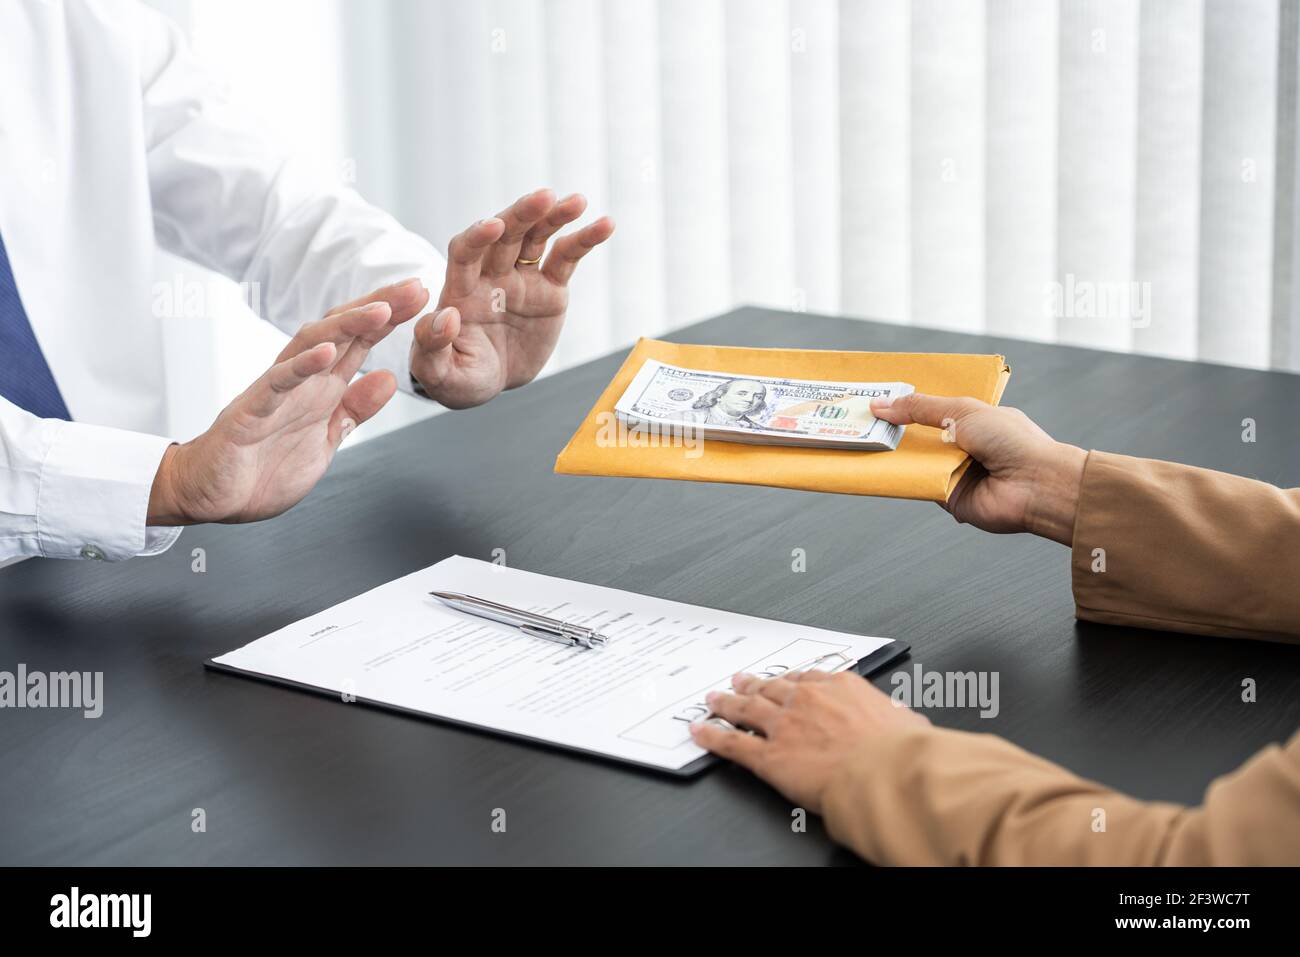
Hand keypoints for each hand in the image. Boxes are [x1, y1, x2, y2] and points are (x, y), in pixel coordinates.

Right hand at [147, 279, 427, 524]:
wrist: (212, 496)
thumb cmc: (263, 466)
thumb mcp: (326, 439)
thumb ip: (354, 410)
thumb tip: (389, 378)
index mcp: (321, 388)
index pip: (359, 342)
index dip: (391, 319)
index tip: (422, 296)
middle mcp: (300, 381)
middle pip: (341, 331)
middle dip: (379, 308)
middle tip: (415, 287)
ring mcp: (275, 392)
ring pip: (310, 346)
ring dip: (347, 326)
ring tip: (382, 310)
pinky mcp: (250, 413)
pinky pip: (277, 383)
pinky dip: (302, 366)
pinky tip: (326, 353)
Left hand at [410, 188, 614, 408]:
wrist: (489, 381)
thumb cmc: (458, 378)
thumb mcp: (438, 373)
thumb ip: (431, 347)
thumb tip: (446, 317)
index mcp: (460, 290)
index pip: (465, 252)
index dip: (478, 236)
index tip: (494, 225)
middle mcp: (490, 275)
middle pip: (505, 234)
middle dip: (521, 214)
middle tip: (543, 197)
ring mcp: (521, 279)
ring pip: (536, 238)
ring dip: (554, 216)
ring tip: (577, 201)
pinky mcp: (549, 289)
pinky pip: (567, 258)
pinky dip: (584, 239)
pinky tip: (605, 224)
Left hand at [690, 671, 928, 813]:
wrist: (885, 774)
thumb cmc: (900, 753)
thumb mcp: (908, 723)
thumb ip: (898, 719)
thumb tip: (908, 724)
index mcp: (841, 688)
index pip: (807, 679)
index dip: (790, 680)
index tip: (783, 679)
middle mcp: (807, 700)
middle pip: (771, 688)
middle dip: (753, 684)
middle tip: (739, 680)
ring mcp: (784, 725)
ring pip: (746, 709)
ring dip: (726, 703)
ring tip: (714, 699)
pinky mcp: (769, 756)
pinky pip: (732, 743)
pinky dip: (712, 736)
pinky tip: (700, 731)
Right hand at [870, 394, 1086, 544]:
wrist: (1035, 484)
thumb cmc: (1011, 441)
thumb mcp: (962, 411)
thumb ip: (920, 408)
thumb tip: (880, 406)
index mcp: (972, 422)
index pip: (932, 411)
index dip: (907, 405)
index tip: (878, 399)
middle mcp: (962, 446)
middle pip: (919, 436)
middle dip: (893, 428)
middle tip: (859, 418)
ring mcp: (953, 472)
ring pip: (914, 460)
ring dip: (894, 452)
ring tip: (861, 436)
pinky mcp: (946, 497)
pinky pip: (917, 484)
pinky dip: (900, 476)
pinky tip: (877, 464)